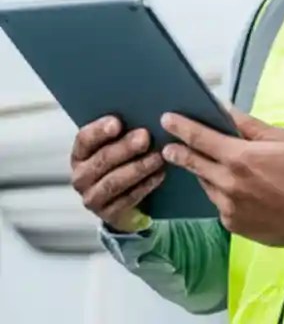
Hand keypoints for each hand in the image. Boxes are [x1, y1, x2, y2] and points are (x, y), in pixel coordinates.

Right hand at [70, 115, 165, 232]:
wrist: (127, 201)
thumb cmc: (125, 164)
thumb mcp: (121, 147)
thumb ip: (126, 132)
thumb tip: (146, 112)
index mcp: (81, 154)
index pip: (84, 139)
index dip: (99, 131)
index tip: (117, 122)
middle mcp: (81, 176)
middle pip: (101, 160)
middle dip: (124, 147)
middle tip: (145, 136)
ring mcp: (92, 196)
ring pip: (113, 181)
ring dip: (137, 168)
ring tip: (158, 157)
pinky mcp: (108, 213)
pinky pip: (126, 199)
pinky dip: (145, 186)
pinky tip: (159, 175)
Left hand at [160, 108, 283, 264]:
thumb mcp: (283, 140)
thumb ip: (250, 125)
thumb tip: (226, 109)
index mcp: (240, 157)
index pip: (200, 137)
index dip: (181, 127)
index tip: (167, 120)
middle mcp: (227, 182)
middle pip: (193, 162)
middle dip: (178, 152)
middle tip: (169, 148)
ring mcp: (226, 205)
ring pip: (205, 183)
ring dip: (206, 173)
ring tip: (221, 169)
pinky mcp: (229, 223)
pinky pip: (218, 203)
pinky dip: (223, 193)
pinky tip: (241, 192)